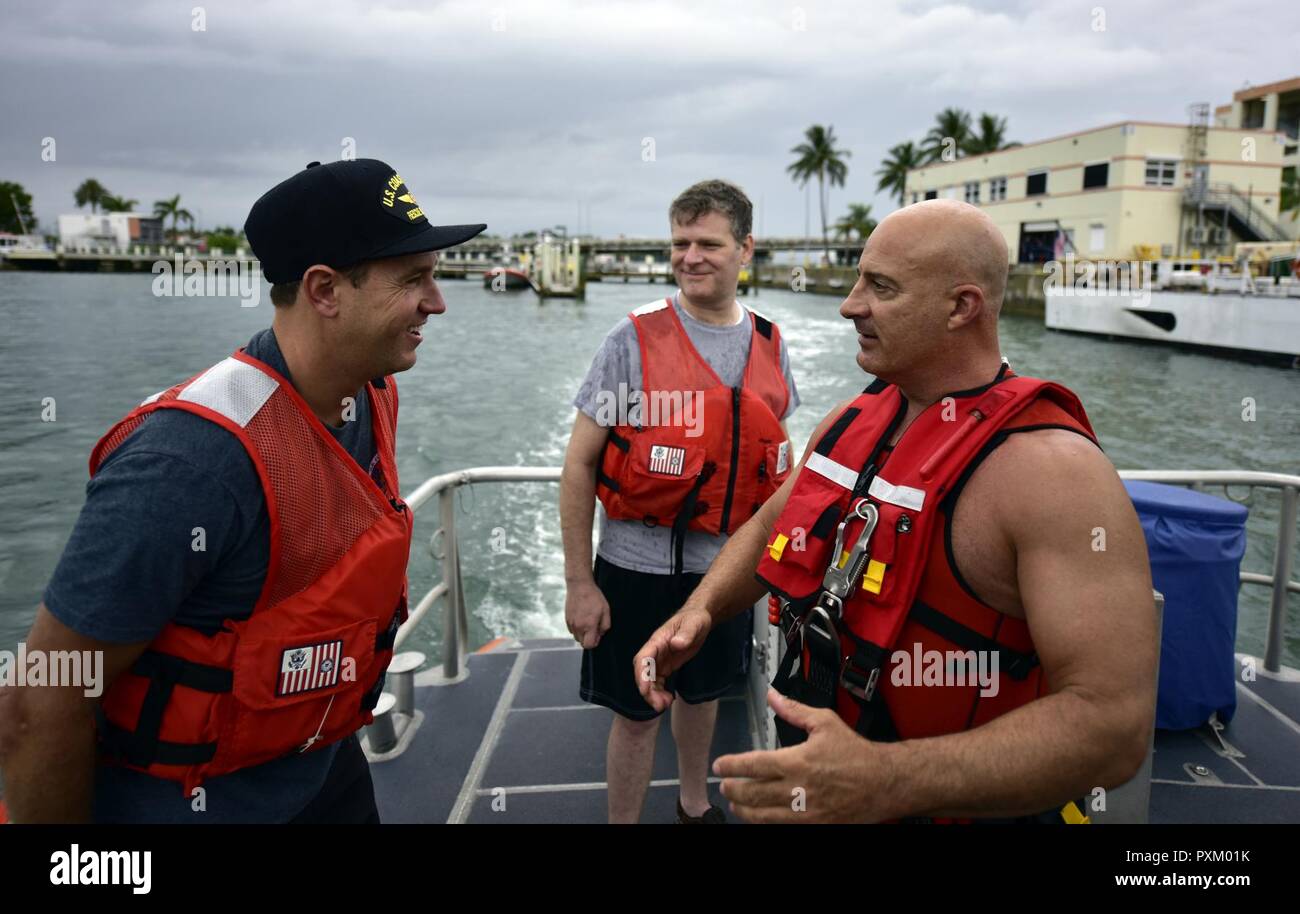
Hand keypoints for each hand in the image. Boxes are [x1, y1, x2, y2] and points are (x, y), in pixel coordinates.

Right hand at [564, 578, 609, 648]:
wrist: (579, 586)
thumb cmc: (594, 597)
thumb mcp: (606, 610)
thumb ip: (605, 625)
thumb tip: (601, 634)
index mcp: (589, 625)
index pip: (589, 645)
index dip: (595, 642)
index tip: (598, 635)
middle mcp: (578, 626)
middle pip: (582, 643)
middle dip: (589, 639)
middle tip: (594, 627)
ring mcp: (571, 623)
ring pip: (576, 637)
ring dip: (582, 634)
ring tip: (587, 622)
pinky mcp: (567, 619)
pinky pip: (572, 630)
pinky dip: (577, 628)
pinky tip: (581, 618)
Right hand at [632, 606, 712, 712]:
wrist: (699, 620)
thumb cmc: (695, 619)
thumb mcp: (694, 624)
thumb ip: (685, 634)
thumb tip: (675, 643)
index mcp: (658, 641)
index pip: (643, 658)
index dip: (641, 674)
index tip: (644, 689)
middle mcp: (655, 651)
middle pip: (643, 673)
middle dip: (647, 690)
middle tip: (658, 705)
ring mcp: (660, 660)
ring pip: (650, 680)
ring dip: (653, 694)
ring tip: (664, 705)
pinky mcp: (666, 666)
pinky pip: (659, 682)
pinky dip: (660, 692)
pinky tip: (668, 700)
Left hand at [714, 689, 899, 822]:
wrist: (884, 783)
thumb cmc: (857, 754)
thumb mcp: (825, 723)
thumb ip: (794, 711)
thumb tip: (773, 697)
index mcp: (796, 762)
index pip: (753, 765)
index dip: (732, 766)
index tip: (720, 765)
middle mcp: (797, 790)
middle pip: (752, 794)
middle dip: (733, 790)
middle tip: (724, 785)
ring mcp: (805, 812)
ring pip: (763, 816)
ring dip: (745, 810)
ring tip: (736, 804)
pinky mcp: (814, 825)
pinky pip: (782, 827)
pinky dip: (766, 822)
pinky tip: (761, 817)